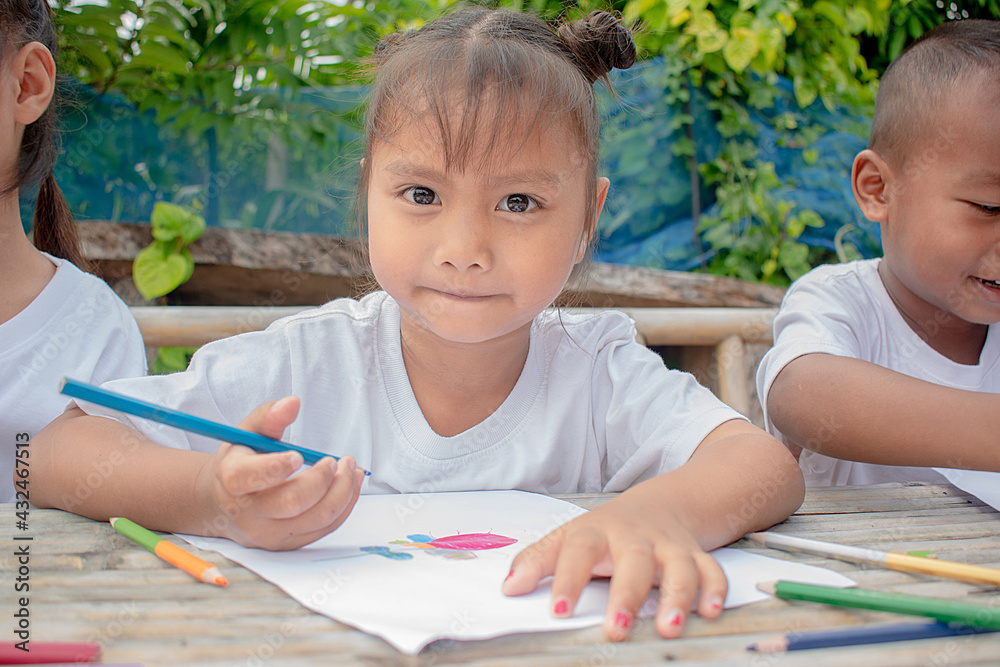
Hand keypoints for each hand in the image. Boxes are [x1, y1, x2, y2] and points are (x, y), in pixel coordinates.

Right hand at [195, 396, 363, 549]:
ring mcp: (269, 534)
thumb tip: (292, 403)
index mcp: (231, 480)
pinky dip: (344, 504)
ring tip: (350, 468)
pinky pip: (325, 528)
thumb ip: (268, 417)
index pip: (249, 478)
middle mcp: (248, 513)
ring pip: (317, 518)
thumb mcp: (246, 434)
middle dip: (324, 478)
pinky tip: (349, 484)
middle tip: (337, 460)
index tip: (299, 454)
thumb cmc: (240, 462)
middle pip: (292, 502)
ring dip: (343, 490)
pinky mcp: (288, 544)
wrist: (225, 503)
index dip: (277, 466)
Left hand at [501, 490, 726, 640]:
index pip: (578, 551)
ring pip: (679, 566)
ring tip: (669, 627)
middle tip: (616, 630)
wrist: (660, 504)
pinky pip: (711, 569)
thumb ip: (537, 561)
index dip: (567, 579)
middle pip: (634, 562)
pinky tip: (710, 611)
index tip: (559, 609)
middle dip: (626, 597)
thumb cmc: (607, 531)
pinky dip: (715, 589)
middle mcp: (635, 539)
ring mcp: (668, 546)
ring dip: (678, 596)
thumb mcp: (568, 538)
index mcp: (597, 533)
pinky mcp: (695, 556)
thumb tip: (509, 587)